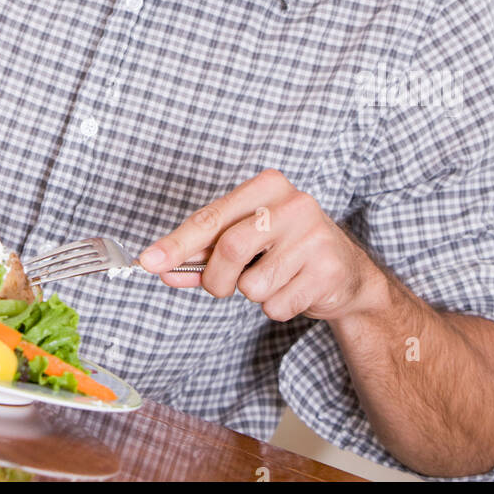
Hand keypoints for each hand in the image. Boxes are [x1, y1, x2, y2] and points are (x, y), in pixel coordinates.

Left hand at [138, 169, 385, 322]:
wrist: (345, 272)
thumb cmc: (284, 250)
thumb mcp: (245, 242)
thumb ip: (203, 254)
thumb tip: (161, 268)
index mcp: (267, 186)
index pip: (211, 217)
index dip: (177, 243)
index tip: (148, 262)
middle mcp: (293, 203)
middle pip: (229, 248)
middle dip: (215, 279)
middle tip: (219, 287)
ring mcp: (314, 235)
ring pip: (252, 284)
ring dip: (252, 295)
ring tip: (273, 280)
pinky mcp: (328, 270)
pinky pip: (277, 305)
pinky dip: (275, 308)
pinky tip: (295, 290)